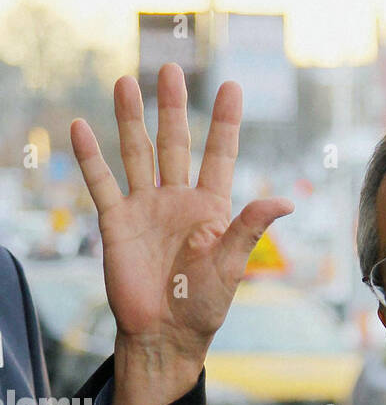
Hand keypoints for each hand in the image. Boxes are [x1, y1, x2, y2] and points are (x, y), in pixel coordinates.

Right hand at [70, 63, 293, 404]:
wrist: (164, 335)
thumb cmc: (203, 306)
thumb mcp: (231, 266)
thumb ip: (250, 228)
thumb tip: (285, 201)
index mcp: (211, 208)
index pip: (220, 155)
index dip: (226, 122)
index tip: (233, 86)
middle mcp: (177, 200)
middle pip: (175, 143)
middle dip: (173, 107)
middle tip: (171, 70)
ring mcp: (145, 208)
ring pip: (137, 152)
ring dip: (131, 118)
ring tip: (126, 81)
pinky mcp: (116, 222)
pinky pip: (102, 182)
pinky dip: (90, 156)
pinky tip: (80, 126)